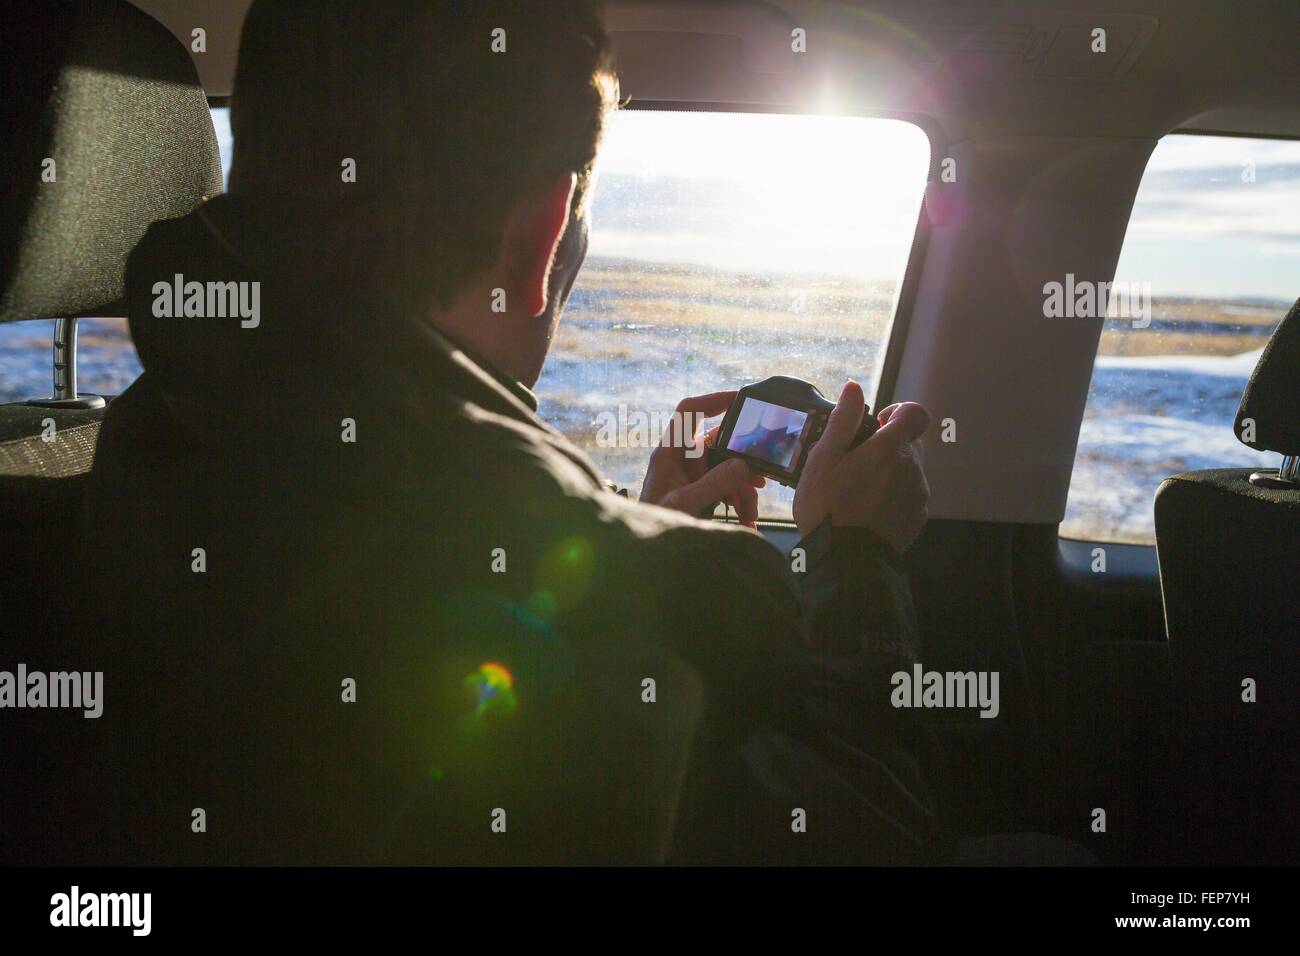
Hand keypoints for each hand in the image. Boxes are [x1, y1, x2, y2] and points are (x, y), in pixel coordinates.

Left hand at [639, 391, 766, 528]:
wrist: (647, 555)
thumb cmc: (655, 525)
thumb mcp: (685, 504)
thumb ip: (714, 484)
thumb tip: (742, 466)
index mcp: (669, 452)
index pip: (689, 411)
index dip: (713, 399)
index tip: (740, 399)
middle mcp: (681, 459)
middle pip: (719, 444)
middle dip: (741, 462)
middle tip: (760, 476)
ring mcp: (692, 475)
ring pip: (728, 468)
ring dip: (743, 489)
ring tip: (749, 512)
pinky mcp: (700, 490)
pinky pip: (727, 486)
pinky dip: (739, 500)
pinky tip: (745, 517)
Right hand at [792, 381, 929, 550]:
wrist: (846, 562)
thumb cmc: (828, 509)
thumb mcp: (823, 460)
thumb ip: (842, 421)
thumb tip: (854, 388)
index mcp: (890, 448)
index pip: (915, 413)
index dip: (899, 413)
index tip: (877, 425)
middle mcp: (912, 467)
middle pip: (911, 443)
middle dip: (888, 446)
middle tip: (858, 463)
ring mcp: (918, 494)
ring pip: (910, 470)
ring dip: (891, 473)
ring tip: (859, 491)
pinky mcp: (917, 517)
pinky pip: (910, 496)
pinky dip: (894, 497)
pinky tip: (869, 510)